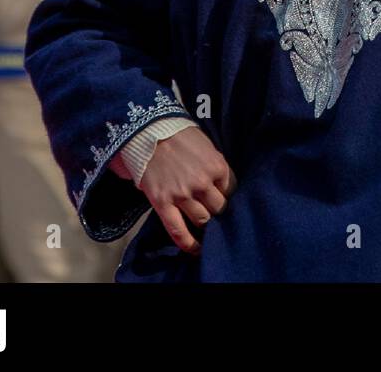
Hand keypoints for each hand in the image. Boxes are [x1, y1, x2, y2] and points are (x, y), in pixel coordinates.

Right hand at [136, 127, 236, 254]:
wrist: (147, 132)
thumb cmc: (178, 135)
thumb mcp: (206, 146)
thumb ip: (214, 165)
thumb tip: (221, 182)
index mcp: (217, 166)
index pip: (232, 189)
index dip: (228, 194)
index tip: (222, 196)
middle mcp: (203, 182)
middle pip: (219, 207)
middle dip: (218, 210)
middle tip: (212, 210)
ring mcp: (183, 194)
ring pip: (203, 219)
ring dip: (205, 223)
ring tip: (204, 225)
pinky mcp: (163, 203)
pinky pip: (178, 230)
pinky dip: (188, 243)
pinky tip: (195, 249)